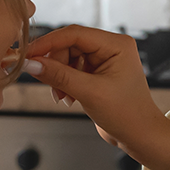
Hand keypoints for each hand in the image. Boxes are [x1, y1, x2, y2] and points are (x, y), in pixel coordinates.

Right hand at [23, 26, 169, 169]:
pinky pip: (71, 70)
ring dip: (59, 77)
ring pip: (67, 58)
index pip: (74, 33)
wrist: (140, 136)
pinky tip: (69, 98)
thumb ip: (59, 76)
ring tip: (63, 97)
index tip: (29, 55)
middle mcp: (111, 47)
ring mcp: (104, 60)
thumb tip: (31, 63)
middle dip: (56, 65)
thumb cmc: (127, 114)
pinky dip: (65, 83)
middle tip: (51, 86)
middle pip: (69, 45)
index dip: (49, 43)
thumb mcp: (90, 93)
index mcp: (116, 44)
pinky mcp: (97, 73)